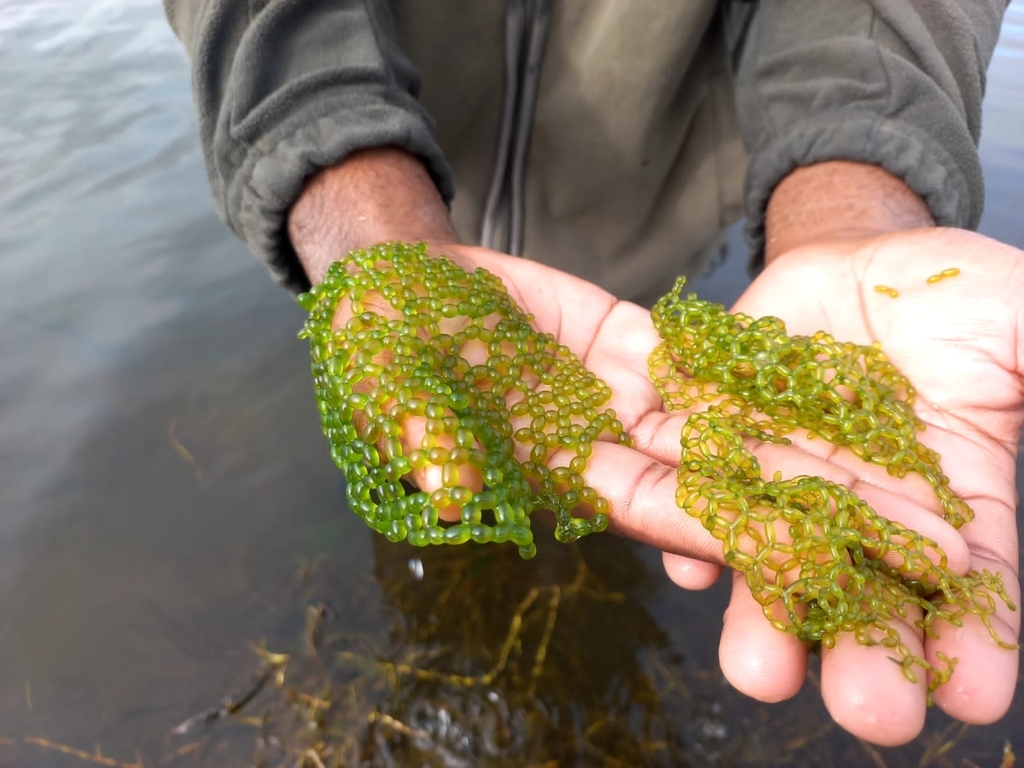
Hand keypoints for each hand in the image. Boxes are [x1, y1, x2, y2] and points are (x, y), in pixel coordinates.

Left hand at [681, 227, 1020, 744]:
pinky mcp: (723, 447)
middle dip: (867, 654)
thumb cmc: (948, 295)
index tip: (974, 696)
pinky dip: (688, 538)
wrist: (851, 262)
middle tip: (872, 714)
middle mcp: (860, 509)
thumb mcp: (1013, 319)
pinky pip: (699, 500)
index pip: (967, 581)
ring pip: (774, 561)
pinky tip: (689, 576)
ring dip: (764, 620)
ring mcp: (786, 482)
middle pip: (864, 592)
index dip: (974, 637)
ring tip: (761, 674)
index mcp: (946, 500)